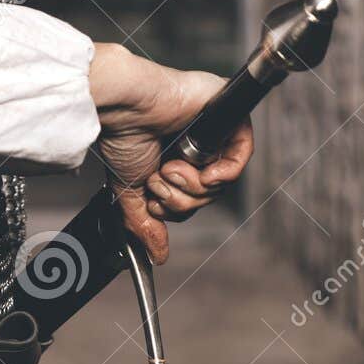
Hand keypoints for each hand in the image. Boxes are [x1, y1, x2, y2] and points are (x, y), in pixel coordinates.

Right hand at [88, 43, 253, 263]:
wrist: (126, 108)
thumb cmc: (122, 136)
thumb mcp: (130, 190)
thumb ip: (145, 224)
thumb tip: (157, 255)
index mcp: (171, 160)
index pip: (191, 199)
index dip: (175, 208)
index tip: (155, 200)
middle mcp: (192, 147)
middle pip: (207, 195)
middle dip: (181, 196)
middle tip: (160, 177)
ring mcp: (211, 131)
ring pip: (222, 181)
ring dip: (193, 183)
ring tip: (170, 165)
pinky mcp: (227, 115)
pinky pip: (242, 154)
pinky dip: (226, 172)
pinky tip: (206, 173)